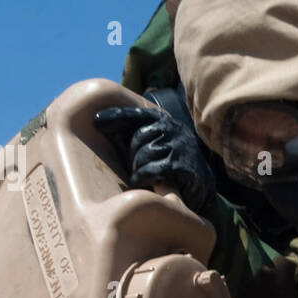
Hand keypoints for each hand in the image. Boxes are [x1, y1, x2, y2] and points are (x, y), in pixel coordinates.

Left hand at [93, 105, 214, 211]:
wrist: (200, 184)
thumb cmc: (168, 162)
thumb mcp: (152, 143)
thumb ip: (129, 133)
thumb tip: (97, 121)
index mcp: (164, 120)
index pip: (137, 114)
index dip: (116, 117)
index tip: (97, 121)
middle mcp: (173, 129)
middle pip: (139, 138)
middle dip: (131, 155)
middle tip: (133, 167)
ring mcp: (180, 147)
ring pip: (145, 155)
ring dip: (138, 169)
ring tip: (141, 176)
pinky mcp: (183, 167)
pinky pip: (155, 170)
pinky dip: (144, 178)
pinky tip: (142, 182)